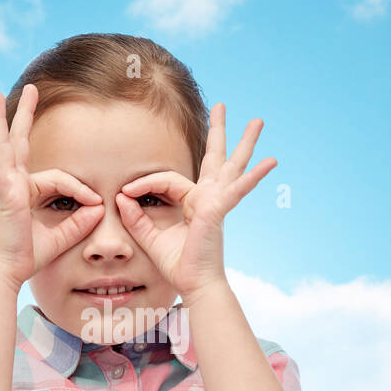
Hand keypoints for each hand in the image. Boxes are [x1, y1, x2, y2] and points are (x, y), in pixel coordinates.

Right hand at [0, 84, 104, 287]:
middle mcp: (13, 183)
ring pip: (4, 145)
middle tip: (32, 89)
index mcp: (26, 190)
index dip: (81, 190)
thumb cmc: (27, 256)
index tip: (96, 204)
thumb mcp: (61, 236)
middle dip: (26, 114)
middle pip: (20, 141)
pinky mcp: (2, 195)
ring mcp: (5, 186)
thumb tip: (99, 209)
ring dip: (0, 118)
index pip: (61, 178)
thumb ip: (79, 222)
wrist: (7, 272)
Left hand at [113, 102, 275, 301]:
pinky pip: (237, 190)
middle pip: (214, 158)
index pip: (166, 180)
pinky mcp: (220, 210)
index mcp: (193, 202)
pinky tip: (271, 162)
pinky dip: (253, 177)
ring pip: (232, 165)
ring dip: (245, 142)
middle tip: (221, 105)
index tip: (124, 192)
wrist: (195, 286)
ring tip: (258, 121)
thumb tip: (120, 196)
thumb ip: (135, 217)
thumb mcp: (149, 238)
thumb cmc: (179, 266)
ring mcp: (217, 202)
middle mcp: (208, 197)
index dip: (143, 183)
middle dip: (217, 131)